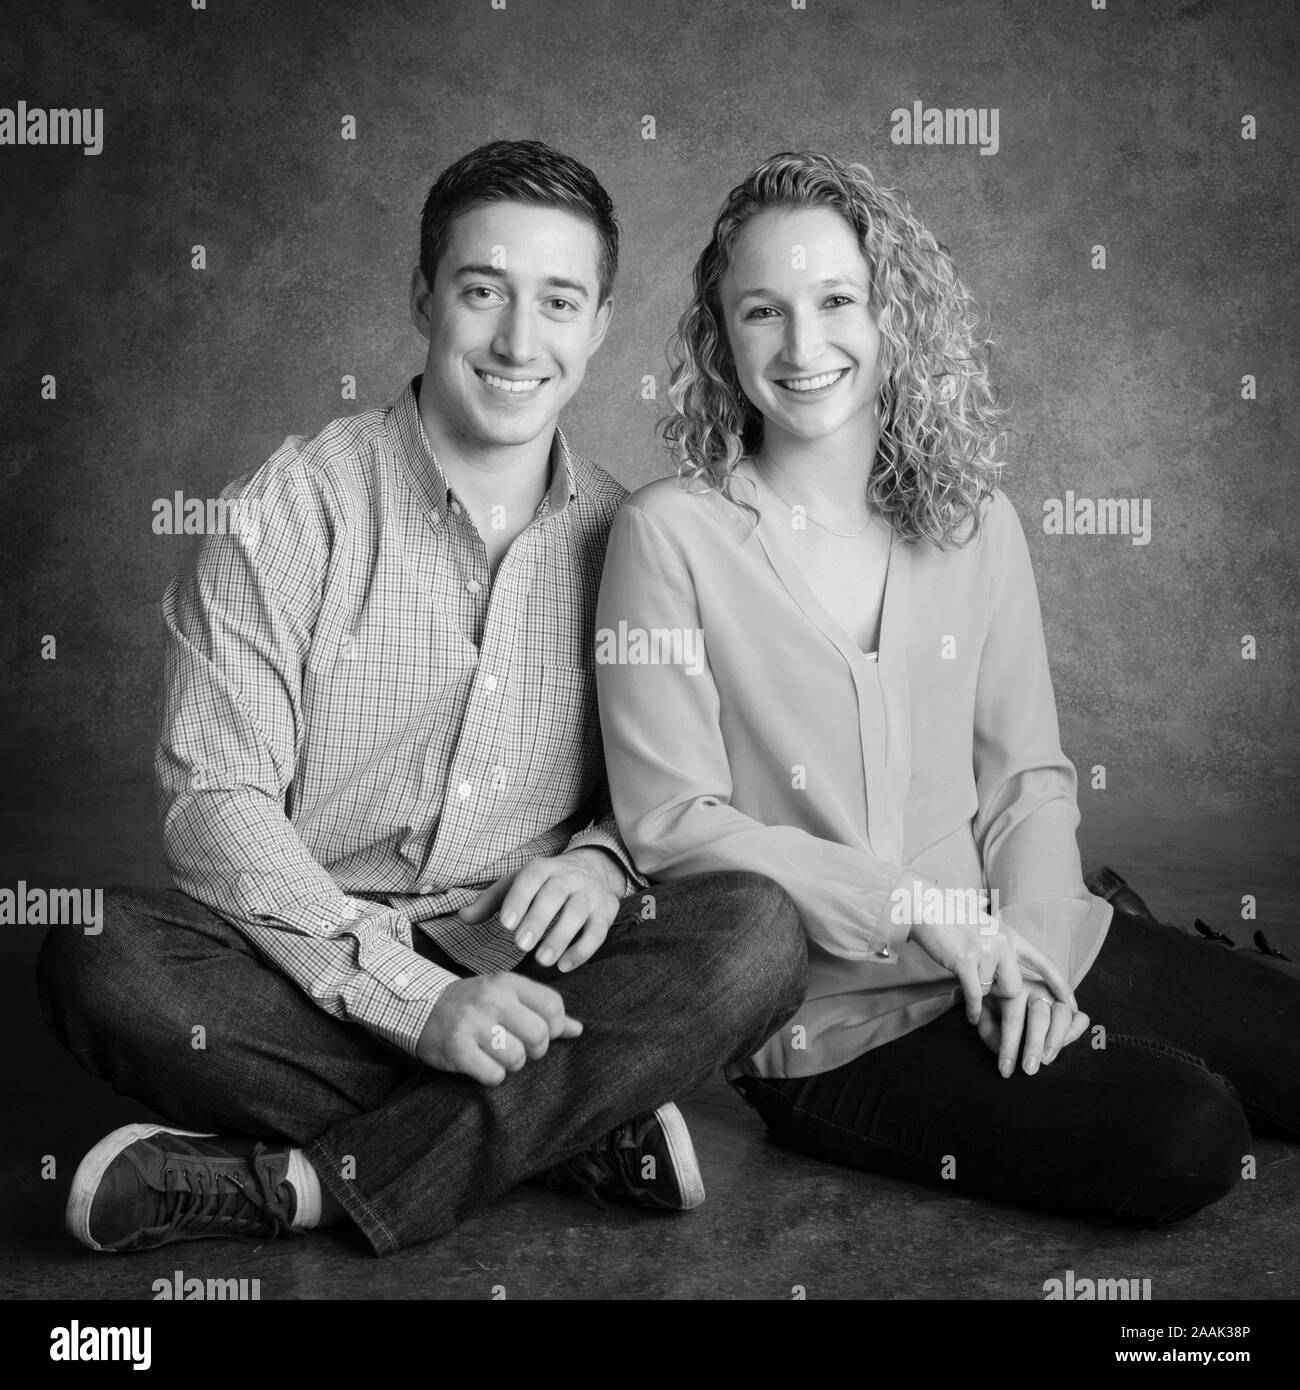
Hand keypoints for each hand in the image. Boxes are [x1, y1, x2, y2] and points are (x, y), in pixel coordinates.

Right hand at [416, 972, 581, 1084]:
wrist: (422, 1007)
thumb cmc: (474, 1004)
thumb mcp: (507, 996)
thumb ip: (542, 1010)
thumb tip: (578, 1029)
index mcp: (507, 982)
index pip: (552, 1006)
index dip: (555, 1027)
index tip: (542, 1032)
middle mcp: (491, 999)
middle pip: (539, 1035)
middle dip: (535, 1050)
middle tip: (521, 1048)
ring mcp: (472, 1023)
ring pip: (517, 1058)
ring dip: (511, 1065)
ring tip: (497, 1055)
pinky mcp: (456, 1048)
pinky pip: (493, 1075)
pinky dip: (492, 1076)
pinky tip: (481, 1064)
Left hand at [457, 849, 623, 971]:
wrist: (594, 868)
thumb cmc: (546, 883)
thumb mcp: (517, 884)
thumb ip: (490, 902)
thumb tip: (462, 916)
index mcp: (543, 868)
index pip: (531, 878)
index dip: (518, 899)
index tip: (505, 924)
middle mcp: (568, 877)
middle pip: (555, 894)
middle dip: (538, 919)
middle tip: (520, 946)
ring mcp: (589, 894)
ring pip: (577, 912)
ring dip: (560, 936)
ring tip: (542, 960)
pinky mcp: (605, 912)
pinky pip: (598, 931)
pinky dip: (583, 949)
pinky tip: (565, 965)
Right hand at [910, 912, 1075, 1025]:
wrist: (925, 907)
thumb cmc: (952, 920)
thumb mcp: (986, 929)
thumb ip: (1001, 948)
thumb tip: (1009, 977)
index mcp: (1011, 935)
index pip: (1044, 963)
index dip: (1060, 985)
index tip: (1072, 1005)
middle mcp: (1003, 942)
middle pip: (1015, 988)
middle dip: (1000, 996)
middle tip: (984, 987)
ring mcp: (984, 951)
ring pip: (990, 991)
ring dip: (978, 990)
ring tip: (964, 974)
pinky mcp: (965, 961)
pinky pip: (976, 995)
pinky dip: (973, 1009)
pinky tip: (971, 1017)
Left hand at [976, 980, 1089, 1077]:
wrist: (1015, 982)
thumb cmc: (998, 1002)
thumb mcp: (986, 1013)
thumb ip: (989, 1031)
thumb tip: (1000, 1049)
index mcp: (1013, 990)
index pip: (1012, 1020)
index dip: (1009, 1048)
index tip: (1005, 1071)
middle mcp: (1037, 990)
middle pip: (1039, 1017)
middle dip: (1034, 1045)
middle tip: (1029, 1069)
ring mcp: (1057, 995)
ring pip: (1062, 1015)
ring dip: (1056, 1039)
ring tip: (1046, 1060)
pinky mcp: (1071, 1005)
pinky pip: (1080, 1019)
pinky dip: (1075, 1033)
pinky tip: (1065, 1047)